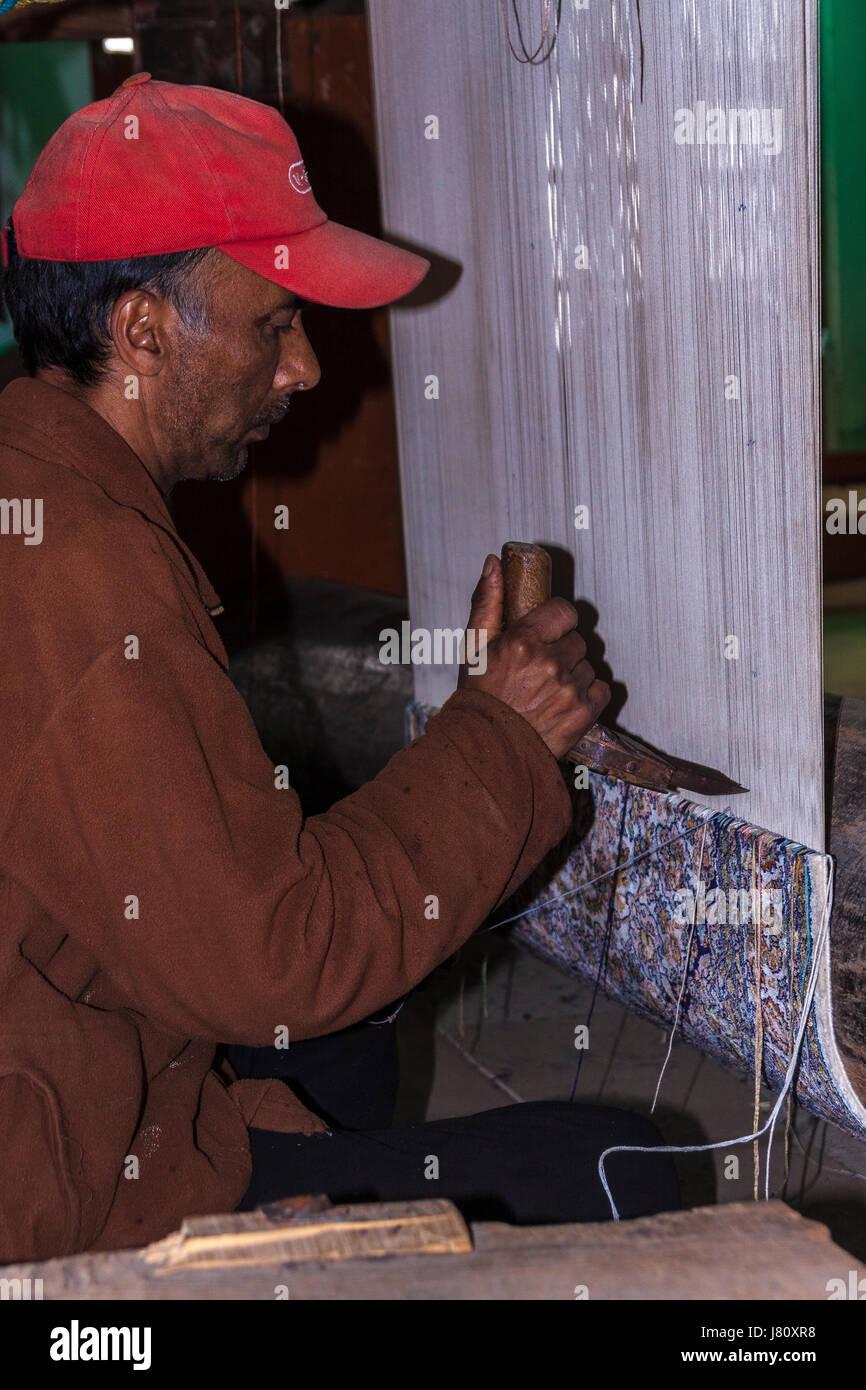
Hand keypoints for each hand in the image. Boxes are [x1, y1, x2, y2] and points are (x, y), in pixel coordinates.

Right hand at [457, 553, 609, 759]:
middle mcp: (549, 663)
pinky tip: (564, 704)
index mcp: (523, 641)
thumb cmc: (479, 698)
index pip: (564, 611)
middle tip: (540, 670)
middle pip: (577, 640)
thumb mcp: (474, 647)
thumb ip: (487, 601)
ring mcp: (569, 689)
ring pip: (587, 666)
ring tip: (548, 691)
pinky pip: (601, 689)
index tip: (546, 634)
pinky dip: (587, 696)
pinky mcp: (584, 713)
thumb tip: (493, 563)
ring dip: (573, 675)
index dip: (555, 623)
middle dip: (561, 651)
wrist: (488, 749)